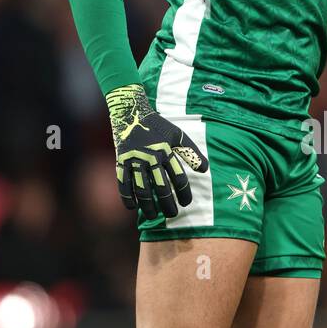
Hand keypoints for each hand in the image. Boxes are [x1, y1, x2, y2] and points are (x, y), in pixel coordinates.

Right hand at [106, 84, 207, 217]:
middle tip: (173, 215)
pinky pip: (123, 184)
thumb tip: (205, 169)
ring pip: (142, 189)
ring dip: (148, 205)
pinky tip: (133, 208)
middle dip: (168, 204)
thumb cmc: (158, 125)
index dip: (184, 193)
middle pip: (161, 187)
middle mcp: (151, 157)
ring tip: (153, 216)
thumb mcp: (178, 135)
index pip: (179, 178)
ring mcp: (134, 160)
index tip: (186, 203)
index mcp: (166, 151)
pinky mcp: (121, 161)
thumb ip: (191, 152)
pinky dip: (127, 197)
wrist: (130, 111)